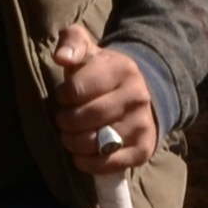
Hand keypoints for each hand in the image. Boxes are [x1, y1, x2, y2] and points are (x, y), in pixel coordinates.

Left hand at [47, 24, 157, 177]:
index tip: (64, 96)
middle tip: (63, 119)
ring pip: (93, 142)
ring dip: (72, 143)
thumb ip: (72, 42)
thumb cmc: (106, 73)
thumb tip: (62, 58)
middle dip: (64, 121)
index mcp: (123, 69)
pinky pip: (107, 164)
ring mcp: (142, 126)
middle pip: (83, 118)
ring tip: (70, 136)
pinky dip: (87, 163)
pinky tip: (80, 155)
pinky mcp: (143, 150)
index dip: (63, 96)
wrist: (145, 93)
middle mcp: (137, 97)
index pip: (76, 89)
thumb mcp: (90, 50)